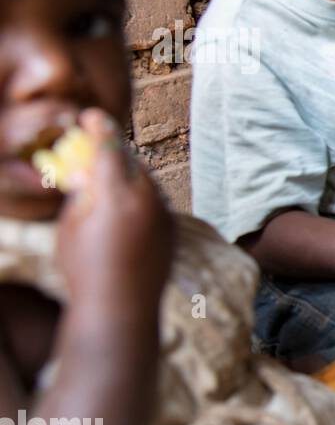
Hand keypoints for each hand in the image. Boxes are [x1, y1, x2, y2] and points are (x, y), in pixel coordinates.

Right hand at [56, 109, 172, 300]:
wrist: (122, 308)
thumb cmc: (86, 269)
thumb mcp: (71, 227)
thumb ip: (81, 194)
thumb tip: (86, 172)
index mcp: (118, 195)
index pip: (108, 149)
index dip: (98, 129)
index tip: (91, 116)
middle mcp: (148, 200)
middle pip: (133, 161)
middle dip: (115, 151)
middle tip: (96, 145)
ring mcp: (165, 214)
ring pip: (148, 180)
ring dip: (130, 173)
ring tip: (109, 176)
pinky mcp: (174, 229)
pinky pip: (158, 200)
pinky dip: (142, 194)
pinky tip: (127, 202)